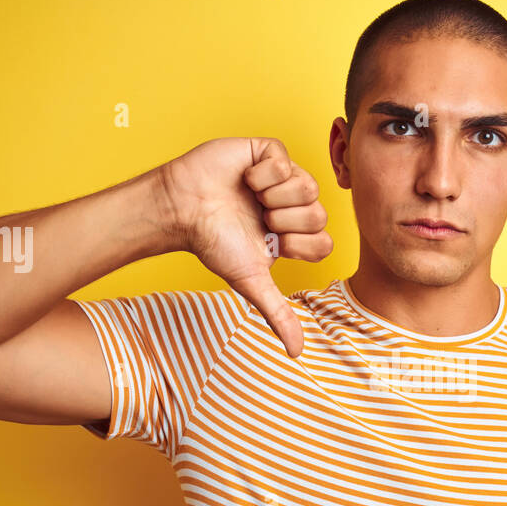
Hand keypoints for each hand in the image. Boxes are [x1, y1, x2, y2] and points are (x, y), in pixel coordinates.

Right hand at [159, 138, 333, 357]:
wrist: (181, 210)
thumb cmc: (212, 242)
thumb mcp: (250, 281)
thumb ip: (277, 313)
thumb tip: (297, 353)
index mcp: (295, 234)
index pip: (325, 241)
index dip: (300, 244)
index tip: (272, 243)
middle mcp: (294, 205)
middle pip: (319, 214)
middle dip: (285, 221)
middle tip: (259, 219)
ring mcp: (284, 177)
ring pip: (308, 186)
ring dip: (273, 197)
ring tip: (251, 198)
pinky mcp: (269, 152)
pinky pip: (286, 161)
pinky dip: (262, 174)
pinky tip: (245, 178)